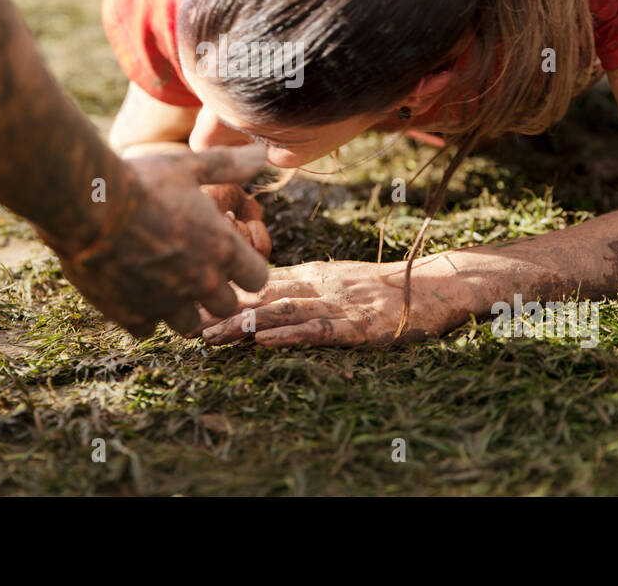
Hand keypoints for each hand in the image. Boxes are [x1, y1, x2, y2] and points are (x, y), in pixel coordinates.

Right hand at [57, 145, 270, 337]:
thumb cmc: (142, 182)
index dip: (245, 269)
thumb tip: (262, 153)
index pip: (257, 279)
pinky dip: (143, 314)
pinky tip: (133, 290)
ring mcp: (168, 304)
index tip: (229, 258)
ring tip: (164, 283)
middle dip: (216, 291)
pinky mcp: (133, 315)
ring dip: (182, 307)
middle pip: (227, 305)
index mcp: (222, 250)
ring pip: (190, 324)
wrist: (88, 207)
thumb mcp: (189, 166)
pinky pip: (148, 328)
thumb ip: (229, 165)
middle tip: (194, 269)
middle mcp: (201, 283)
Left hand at [199, 259, 464, 347]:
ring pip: (282, 313)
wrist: (437, 286)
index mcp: (311, 276)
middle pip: (260, 297)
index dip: (220, 290)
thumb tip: (252, 294)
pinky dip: (290, 335)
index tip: (181, 296)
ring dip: (242, 324)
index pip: (257, 283)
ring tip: (208, 334)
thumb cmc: (385, 288)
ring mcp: (338, 305)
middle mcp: (318, 287)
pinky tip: (264, 340)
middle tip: (179, 318)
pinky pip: (320, 331)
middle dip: (218, 308)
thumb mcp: (334, 283)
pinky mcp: (359, 326)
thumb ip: (297, 287)